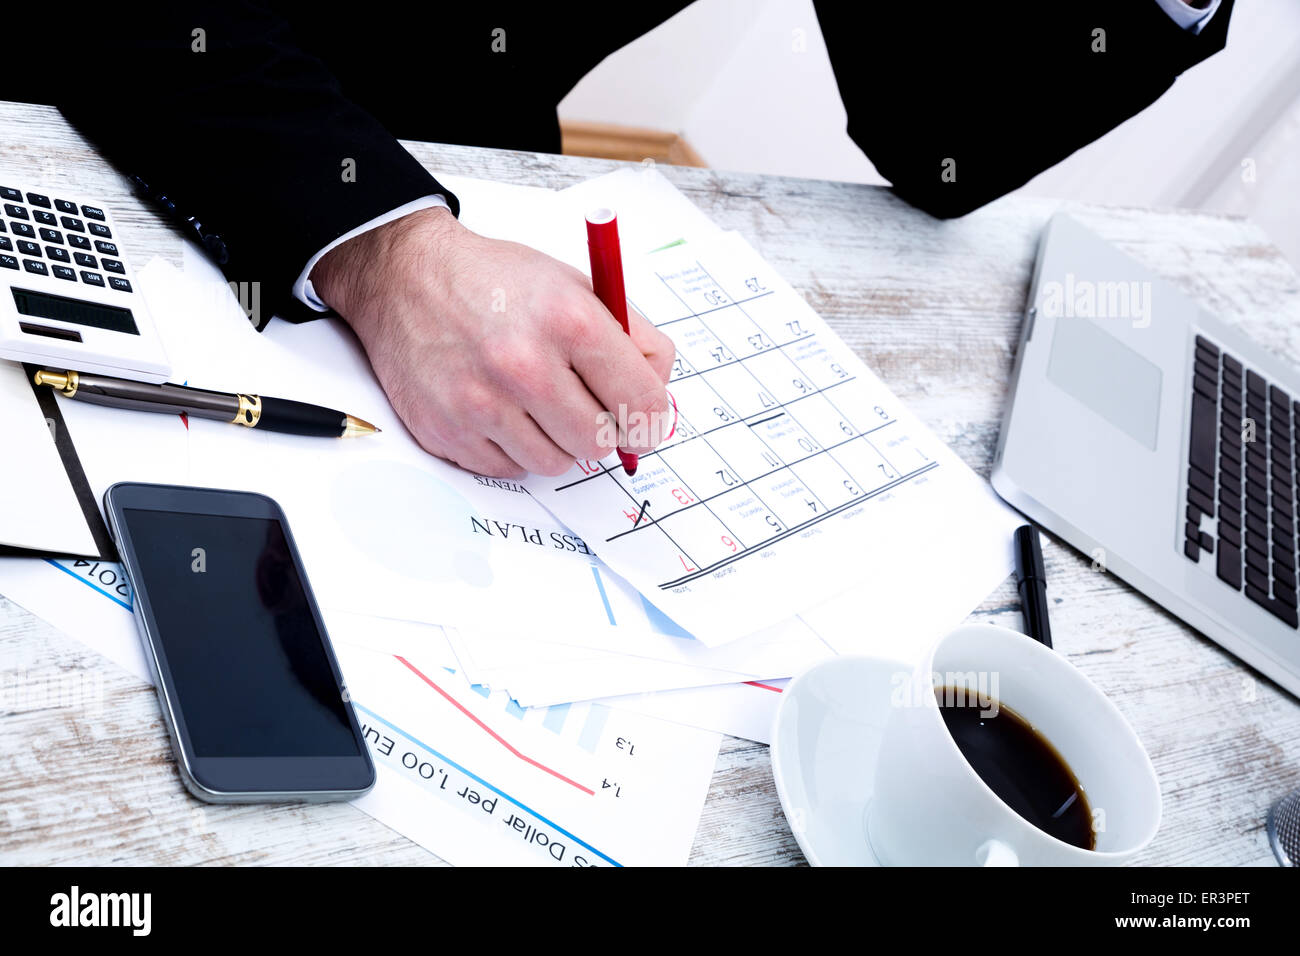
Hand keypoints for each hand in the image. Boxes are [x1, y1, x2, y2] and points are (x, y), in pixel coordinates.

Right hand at [311, 206, 674, 476]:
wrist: (406, 277)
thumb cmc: (497, 282)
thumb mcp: (577, 286)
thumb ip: (634, 340)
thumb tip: (658, 405)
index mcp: (569, 321)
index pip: (641, 402)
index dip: (649, 418)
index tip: (643, 422)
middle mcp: (523, 365)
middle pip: (599, 443)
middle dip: (599, 429)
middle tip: (584, 405)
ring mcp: (480, 404)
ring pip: (554, 464)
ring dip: (555, 441)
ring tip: (534, 401)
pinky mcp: (447, 431)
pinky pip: (508, 469)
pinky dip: (512, 448)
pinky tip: (499, 408)